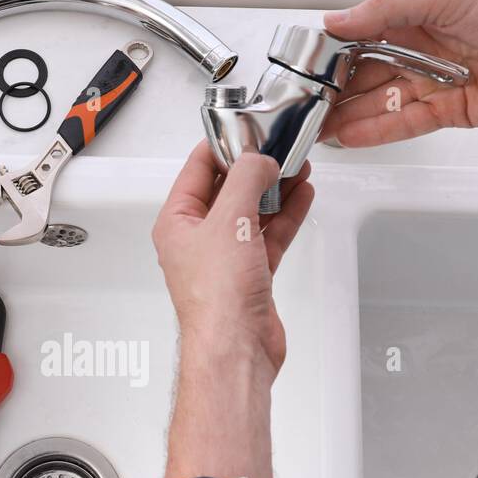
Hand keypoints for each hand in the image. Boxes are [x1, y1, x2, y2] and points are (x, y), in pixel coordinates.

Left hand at [152, 142, 313, 379]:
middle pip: (227, 189)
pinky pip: (269, 236)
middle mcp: (197, 239)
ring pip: (252, 212)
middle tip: (279, 146)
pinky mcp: (249, 275)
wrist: (236, 349)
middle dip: (255, 167)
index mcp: (177, 223)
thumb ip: (247, 181)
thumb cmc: (218, 298)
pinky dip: (285, 216)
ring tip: (297, 166)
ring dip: (274, 190)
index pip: (197, 169)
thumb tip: (259, 160)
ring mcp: (224, 258)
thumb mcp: (231, 220)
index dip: (223, 145)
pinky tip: (301, 197)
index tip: (248, 128)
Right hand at [321, 0, 477, 146]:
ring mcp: (435, 82)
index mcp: (417, 15)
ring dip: (349, 117)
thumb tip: (339, 20)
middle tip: (305, 106)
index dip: (334, 54)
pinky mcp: (451, 111)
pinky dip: (378, 131)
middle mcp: (422, 49)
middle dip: (335, 92)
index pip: (362, 38)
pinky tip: (350, 136)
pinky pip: (407, 124)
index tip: (308, 68)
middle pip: (367, 76)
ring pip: (382, 103)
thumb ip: (386, 9)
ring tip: (318, 129)